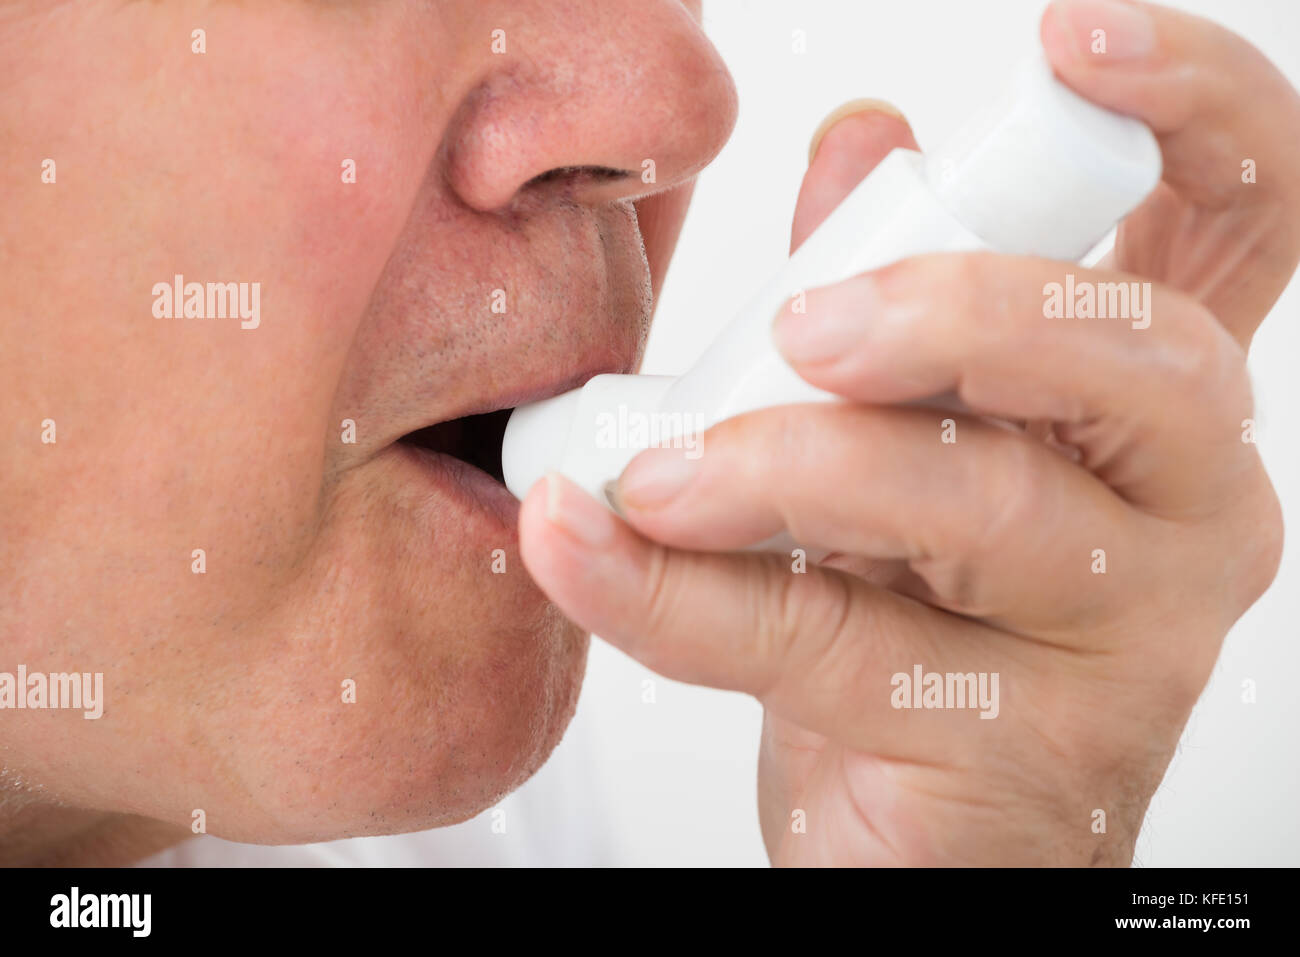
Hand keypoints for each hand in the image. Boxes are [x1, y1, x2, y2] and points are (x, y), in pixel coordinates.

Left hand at [518, 0, 1296, 864]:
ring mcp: (1123, 637)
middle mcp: (1179, 504)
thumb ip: (884, 282)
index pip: (1246, 214)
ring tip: (653, 472)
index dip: (1197, 107)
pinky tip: (588, 547)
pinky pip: (829, 640)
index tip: (1067, 46)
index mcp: (1150, 397)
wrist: (906, 819)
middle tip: (805, 330)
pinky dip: (678, 592)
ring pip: (976, 502)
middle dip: (955, 313)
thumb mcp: (896, 428)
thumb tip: (857, 143)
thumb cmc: (909, 610)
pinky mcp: (1020, 746)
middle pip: (1136, 353)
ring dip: (781, 467)